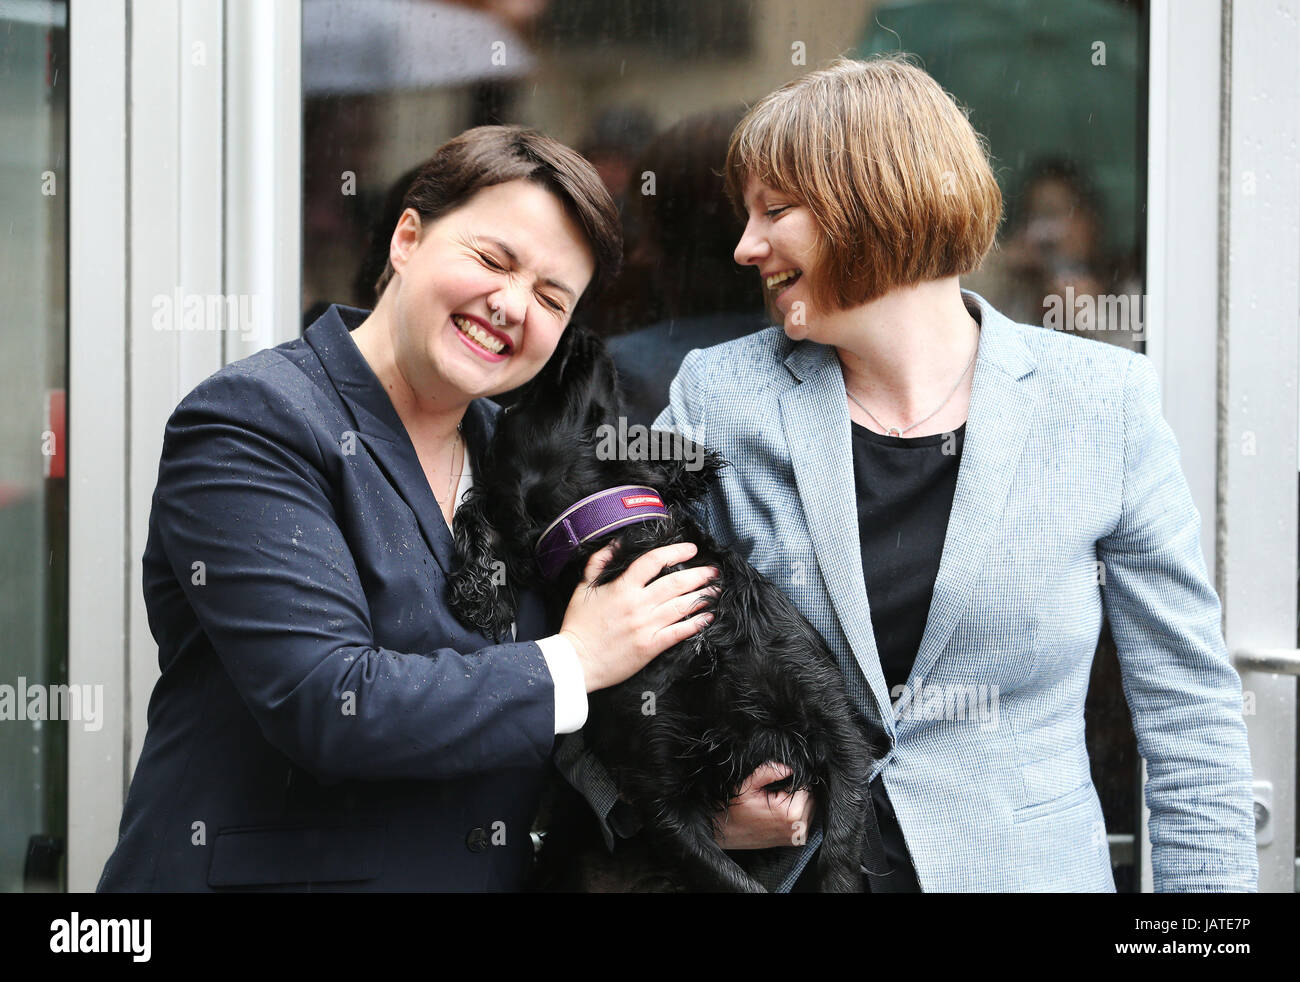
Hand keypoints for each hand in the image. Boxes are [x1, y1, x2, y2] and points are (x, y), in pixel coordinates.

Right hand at [559, 541, 718, 692]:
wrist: (576, 661)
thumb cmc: (578, 626)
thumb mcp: (582, 588)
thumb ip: (598, 562)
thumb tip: (614, 544)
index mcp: (622, 588)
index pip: (654, 561)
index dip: (675, 552)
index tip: (690, 549)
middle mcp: (638, 605)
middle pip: (676, 583)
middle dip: (700, 574)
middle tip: (714, 570)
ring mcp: (646, 626)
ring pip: (682, 606)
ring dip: (703, 596)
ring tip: (716, 590)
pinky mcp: (650, 646)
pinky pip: (679, 632)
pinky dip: (696, 623)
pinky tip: (708, 616)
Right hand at [713, 762, 814, 849]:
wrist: (726, 832)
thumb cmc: (735, 809)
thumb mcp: (747, 785)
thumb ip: (769, 771)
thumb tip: (789, 767)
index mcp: (790, 814)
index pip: (806, 787)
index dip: (794, 779)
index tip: (778, 783)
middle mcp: (798, 827)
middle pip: (811, 797)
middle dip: (797, 790)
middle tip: (775, 791)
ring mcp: (797, 836)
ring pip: (810, 807)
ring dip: (798, 801)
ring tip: (777, 800)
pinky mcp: (795, 840)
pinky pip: (806, 818)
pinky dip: (797, 811)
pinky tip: (780, 809)